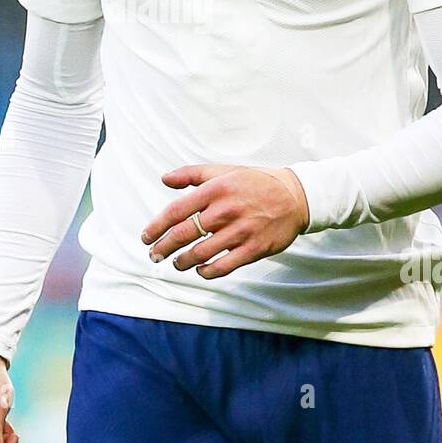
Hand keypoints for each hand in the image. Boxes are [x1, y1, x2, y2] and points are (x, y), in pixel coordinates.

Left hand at [141, 163, 309, 280]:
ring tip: (176, 263)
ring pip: (201, 252)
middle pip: (184, 234)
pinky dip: (207, 271)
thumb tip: (164, 179)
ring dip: (183, 261)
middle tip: (154, 255)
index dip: (157, 226)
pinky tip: (200, 270)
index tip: (146, 237)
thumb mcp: (224, 171)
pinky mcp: (254, 248)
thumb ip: (191, 174)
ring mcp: (240, 230)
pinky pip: (224, 266)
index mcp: (216, 189)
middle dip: (164, 247)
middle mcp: (226, 210)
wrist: (295, 196)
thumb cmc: (254, 183)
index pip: (177, 211)